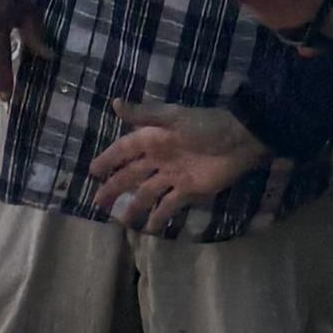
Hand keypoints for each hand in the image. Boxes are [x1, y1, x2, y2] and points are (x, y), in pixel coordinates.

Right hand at [88, 108, 266, 231]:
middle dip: (114, 188)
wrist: (239, 141)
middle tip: (97, 202)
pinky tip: (150, 228)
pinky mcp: (189, 190)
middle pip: (132, 175)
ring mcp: (173, 176)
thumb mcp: (173, 117)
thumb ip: (144, 114)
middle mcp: (159, 158)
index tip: (92, 172)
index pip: (123, 150)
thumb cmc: (205, 126)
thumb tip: (115, 103)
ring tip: (121, 221)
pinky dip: (160, 216)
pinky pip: (170, 204)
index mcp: (152, 139)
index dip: (108, 160)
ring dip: (134, 206)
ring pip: (147, 193)